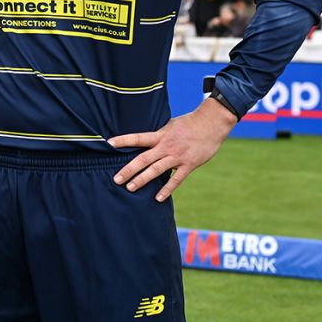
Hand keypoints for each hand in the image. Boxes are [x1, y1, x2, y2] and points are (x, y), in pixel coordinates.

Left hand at [109, 96, 237, 201]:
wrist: (211, 124)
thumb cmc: (189, 124)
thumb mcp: (169, 125)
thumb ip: (158, 135)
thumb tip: (144, 139)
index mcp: (160, 135)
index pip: (138, 138)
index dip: (123, 140)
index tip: (109, 143)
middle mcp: (166, 147)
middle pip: (144, 159)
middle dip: (129, 169)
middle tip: (116, 179)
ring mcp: (177, 156)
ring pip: (157, 170)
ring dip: (142, 180)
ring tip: (130, 188)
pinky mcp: (189, 165)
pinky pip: (176, 180)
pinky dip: (167, 189)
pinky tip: (158, 198)